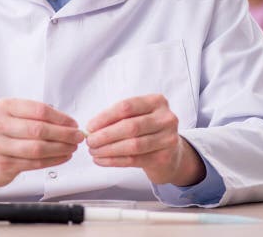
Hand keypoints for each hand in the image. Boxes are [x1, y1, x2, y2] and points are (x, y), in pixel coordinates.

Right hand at [0, 98, 83, 189]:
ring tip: (72, 147)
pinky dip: (53, 160)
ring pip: (38, 147)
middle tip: (77, 136)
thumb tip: (67, 122)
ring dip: (61, 148)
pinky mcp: (4, 164)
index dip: (60, 117)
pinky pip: (35, 162)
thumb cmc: (0, 135)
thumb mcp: (12, 117)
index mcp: (3, 107)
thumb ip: (35, 116)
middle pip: (39, 129)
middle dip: (64, 133)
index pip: (38, 110)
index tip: (72, 123)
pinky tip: (62, 156)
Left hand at [85, 94, 204, 186]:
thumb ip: (118, 118)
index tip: (90, 126)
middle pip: (130, 126)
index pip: (126, 107)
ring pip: (132, 145)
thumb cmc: (149, 131)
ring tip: (93, 151)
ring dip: (108, 149)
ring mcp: (168, 139)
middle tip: (90, 141)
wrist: (172, 153)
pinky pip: (134, 160)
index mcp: (157, 101)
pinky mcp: (164, 157)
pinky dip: (114, 161)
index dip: (105, 117)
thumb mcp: (138, 116)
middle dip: (105, 135)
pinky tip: (102, 160)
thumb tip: (92, 128)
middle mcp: (166, 118)